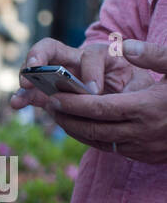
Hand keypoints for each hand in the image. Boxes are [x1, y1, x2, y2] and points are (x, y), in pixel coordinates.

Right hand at [9, 38, 128, 112]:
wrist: (127, 104)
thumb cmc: (134, 92)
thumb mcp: (137, 86)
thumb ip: (123, 86)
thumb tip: (94, 93)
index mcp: (100, 56)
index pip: (91, 55)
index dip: (91, 72)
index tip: (95, 91)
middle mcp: (74, 61)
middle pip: (50, 48)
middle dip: (39, 56)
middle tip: (33, 69)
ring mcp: (56, 77)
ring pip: (35, 69)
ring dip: (26, 77)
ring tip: (22, 88)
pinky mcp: (48, 94)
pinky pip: (31, 92)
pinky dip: (23, 97)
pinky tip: (17, 104)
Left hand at [41, 40, 166, 163]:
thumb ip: (153, 55)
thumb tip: (122, 46)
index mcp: (147, 108)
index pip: (99, 109)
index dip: (73, 104)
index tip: (55, 97)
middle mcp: (142, 132)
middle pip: (92, 129)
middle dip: (67, 119)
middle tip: (50, 107)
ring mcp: (144, 148)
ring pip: (99, 143)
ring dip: (77, 131)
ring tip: (61, 117)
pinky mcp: (146, 157)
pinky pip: (112, 149)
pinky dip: (95, 139)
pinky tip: (85, 127)